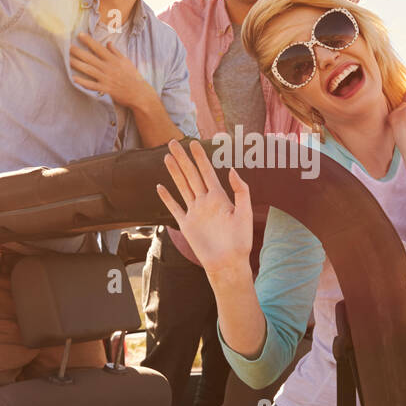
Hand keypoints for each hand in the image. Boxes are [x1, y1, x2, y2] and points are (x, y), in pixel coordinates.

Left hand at [69, 32, 152, 108]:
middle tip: (67, 46)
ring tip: (67, 59)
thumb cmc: (132, 76)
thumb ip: (116, 52)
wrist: (138, 92)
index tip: (79, 35)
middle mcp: (108, 67)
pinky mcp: (105, 89)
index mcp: (113, 60)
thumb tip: (108, 43)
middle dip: (78, 51)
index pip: (98, 48)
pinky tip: (73, 78)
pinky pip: (92, 85)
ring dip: (77, 64)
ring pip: (89, 70)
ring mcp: (106, 78)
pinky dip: (82, 82)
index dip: (89, 41)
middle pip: (90, 58)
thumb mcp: (126, 61)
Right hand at [156, 140, 253, 275]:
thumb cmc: (240, 241)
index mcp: (219, 197)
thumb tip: (231, 170)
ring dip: (174, 172)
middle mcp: (205, 202)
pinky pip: (175, 208)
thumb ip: (241, 191)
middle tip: (173, 142)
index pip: (207, 171)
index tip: (193, 143)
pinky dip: (167, 198)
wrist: (227, 263)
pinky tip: (160, 187)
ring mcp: (194, 213)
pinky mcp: (186, 225)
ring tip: (167, 158)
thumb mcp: (244, 213)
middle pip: (191, 175)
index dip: (200, 157)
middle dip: (182, 158)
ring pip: (182, 187)